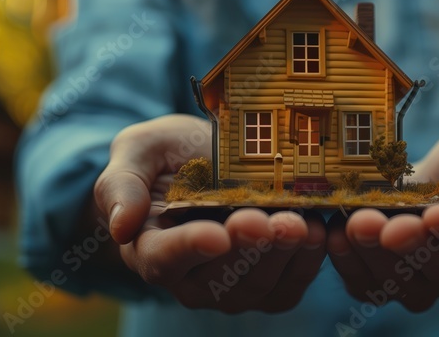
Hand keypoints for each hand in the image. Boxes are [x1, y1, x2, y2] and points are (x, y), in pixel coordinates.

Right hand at [94, 114, 326, 312]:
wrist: (207, 160)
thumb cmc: (165, 155)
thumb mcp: (137, 151)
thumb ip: (121, 185)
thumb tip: (119, 227)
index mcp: (149, 247)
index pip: (164, 259)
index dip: (191, 248)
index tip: (216, 233)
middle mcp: (190, 278)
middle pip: (219, 279)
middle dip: (247, 249)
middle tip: (267, 219)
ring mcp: (231, 285)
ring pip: (257, 286)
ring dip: (281, 256)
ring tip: (299, 222)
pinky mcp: (268, 282)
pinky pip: (287, 287)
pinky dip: (306, 263)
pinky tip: (319, 231)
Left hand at [327, 117, 438, 310]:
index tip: (435, 215)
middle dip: (409, 247)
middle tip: (381, 222)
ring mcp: (434, 277)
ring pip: (407, 286)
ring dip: (376, 259)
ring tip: (353, 224)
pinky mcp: (399, 275)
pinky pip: (374, 287)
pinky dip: (352, 268)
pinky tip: (335, 236)